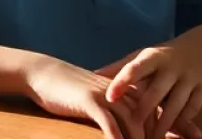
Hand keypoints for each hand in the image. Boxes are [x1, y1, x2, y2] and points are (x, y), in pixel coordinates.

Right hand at [23, 55, 148, 138]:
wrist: (40, 71)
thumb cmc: (66, 88)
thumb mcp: (95, 96)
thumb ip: (112, 108)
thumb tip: (125, 127)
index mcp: (122, 89)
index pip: (152, 112)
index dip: (161, 131)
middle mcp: (118, 90)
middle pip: (147, 119)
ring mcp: (103, 94)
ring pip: (133, 122)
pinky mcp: (88, 99)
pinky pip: (109, 124)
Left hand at [103, 23, 201, 138]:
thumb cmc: (167, 55)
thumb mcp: (145, 56)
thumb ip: (122, 67)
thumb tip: (94, 74)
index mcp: (151, 57)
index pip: (133, 69)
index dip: (121, 83)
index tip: (109, 98)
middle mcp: (169, 67)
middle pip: (154, 92)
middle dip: (143, 112)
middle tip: (132, 129)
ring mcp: (189, 78)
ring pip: (175, 105)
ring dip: (164, 124)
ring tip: (153, 138)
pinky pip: (193, 109)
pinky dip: (183, 122)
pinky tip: (175, 132)